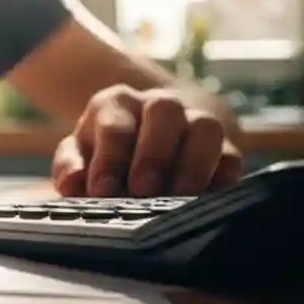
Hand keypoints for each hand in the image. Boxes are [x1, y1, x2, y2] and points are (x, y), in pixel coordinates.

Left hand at [51, 85, 242, 197]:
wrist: (149, 132)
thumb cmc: (107, 148)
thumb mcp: (80, 152)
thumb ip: (71, 166)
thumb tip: (72, 185)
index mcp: (118, 104)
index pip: (114, 125)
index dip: (109, 158)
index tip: (102, 191)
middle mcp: (159, 105)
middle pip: (165, 112)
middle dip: (153, 153)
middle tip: (142, 190)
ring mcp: (195, 122)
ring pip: (206, 127)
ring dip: (194, 163)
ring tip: (179, 196)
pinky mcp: (224, 148)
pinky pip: (233, 156)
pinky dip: (224, 177)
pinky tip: (208, 199)